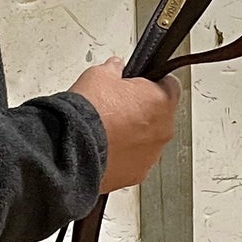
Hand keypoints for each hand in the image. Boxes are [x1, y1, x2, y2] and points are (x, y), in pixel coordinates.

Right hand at [70, 57, 178, 193]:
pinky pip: (135, 161)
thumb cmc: (89, 112)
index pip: (170, 85)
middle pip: (160, 116)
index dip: (152, 82)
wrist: (71, 148)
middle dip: (142, 111)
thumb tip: (115, 68)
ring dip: (134, 136)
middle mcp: (163, 130)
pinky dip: (124, 156)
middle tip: (118, 108)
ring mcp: (151, 155)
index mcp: (160, 101)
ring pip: (148, 141)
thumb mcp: (99, 75)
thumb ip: (114, 69)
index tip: (140, 84)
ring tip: (108, 131)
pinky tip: (105, 149)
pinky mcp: (136, 174)